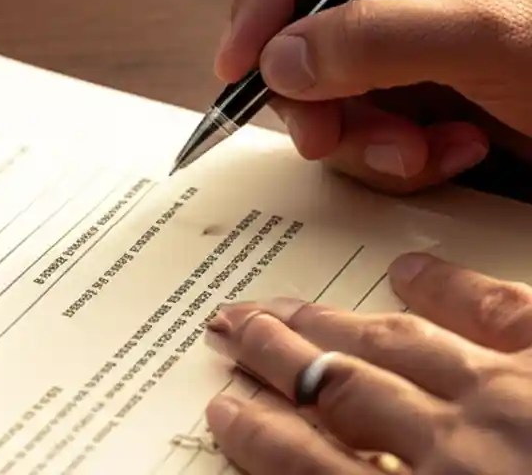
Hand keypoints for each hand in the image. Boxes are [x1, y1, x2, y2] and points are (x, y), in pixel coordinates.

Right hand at [202, 253, 531, 473]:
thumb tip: (320, 468)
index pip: (306, 468)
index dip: (259, 436)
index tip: (227, 410)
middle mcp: (455, 454)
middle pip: (340, 389)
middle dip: (278, 354)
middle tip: (237, 327)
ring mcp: (512, 402)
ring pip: (397, 344)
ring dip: (334, 321)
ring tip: (292, 306)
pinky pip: (501, 313)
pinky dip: (453, 291)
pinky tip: (415, 274)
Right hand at [216, 0, 531, 193]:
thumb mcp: (486, 37)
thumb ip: (374, 41)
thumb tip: (280, 59)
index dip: (265, 0)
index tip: (240, 65)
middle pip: (308, 15)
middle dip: (319, 89)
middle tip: (323, 135)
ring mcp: (412, 18)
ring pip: (327, 76)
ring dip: (363, 132)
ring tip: (416, 154)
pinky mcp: (418, 74)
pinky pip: (363, 112)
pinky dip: (395, 148)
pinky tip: (453, 152)